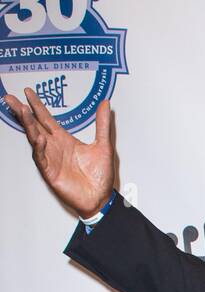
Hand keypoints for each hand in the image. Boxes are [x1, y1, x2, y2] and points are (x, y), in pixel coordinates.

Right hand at [2, 86, 115, 218]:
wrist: (101, 199)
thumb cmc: (100, 177)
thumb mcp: (104, 145)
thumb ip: (102, 124)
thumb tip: (105, 104)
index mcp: (64, 140)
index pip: (46, 119)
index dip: (37, 105)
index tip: (28, 92)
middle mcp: (55, 148)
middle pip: (34, 126)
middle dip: (22, 112)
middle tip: (11, 99)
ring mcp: (51, 159)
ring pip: (35, 139)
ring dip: (28, 125)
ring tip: (22, 111)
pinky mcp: (51, 173)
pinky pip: (42, 158)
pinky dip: (39, 148)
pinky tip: (39, 138)